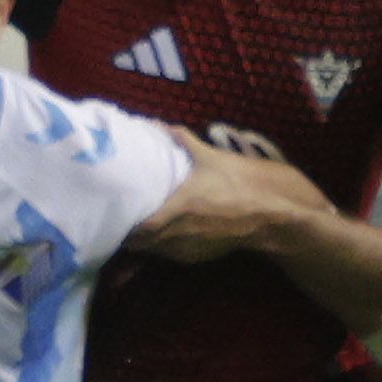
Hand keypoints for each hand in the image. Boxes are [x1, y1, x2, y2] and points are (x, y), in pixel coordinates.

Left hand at [131, 139, 330, 262]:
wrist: (270, 214)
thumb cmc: (238, 183)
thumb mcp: (210, 157)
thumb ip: (182, 140)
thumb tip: (159, 124)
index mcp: (177, 209)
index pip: (138, 227)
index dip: (122, 223)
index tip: (111, 210)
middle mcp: (178, 234)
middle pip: (140, 243)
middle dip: (126, 234)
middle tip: (116, 218)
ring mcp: (188, 249)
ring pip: (152, 252)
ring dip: (142, 243)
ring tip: (131, 228)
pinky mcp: (198, 257)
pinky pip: (169, 255)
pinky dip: (159, 247)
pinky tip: (158, 236)